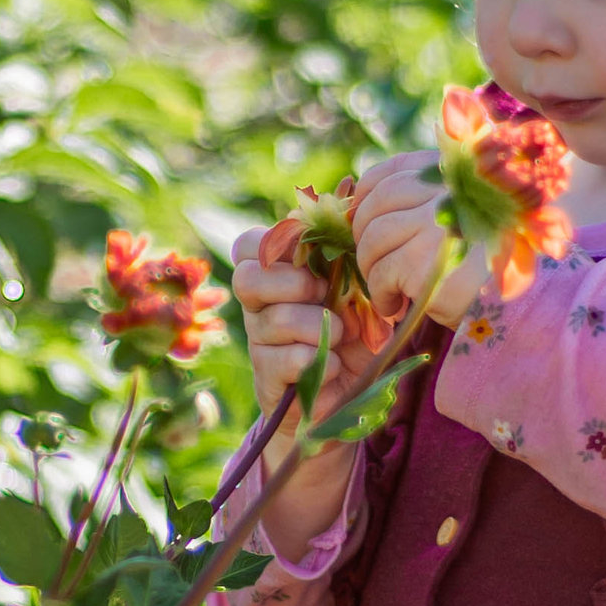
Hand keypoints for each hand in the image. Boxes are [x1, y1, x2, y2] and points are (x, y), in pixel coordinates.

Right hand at [231, 222, 378, 448]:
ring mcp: (259, 343)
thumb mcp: (360, 290)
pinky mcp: (268, 379)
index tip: (311, 257)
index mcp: (276, 275)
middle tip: (324, 296)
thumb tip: (349, 215)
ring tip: (341, 337)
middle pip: (246, 278)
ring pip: (275, 320)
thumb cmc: (356, 330)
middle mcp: (258, 306)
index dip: (275, 245)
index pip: (249, 245)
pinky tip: (335, 366)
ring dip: (319, 328)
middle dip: (294, 284)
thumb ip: (349, 256)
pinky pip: (288, 360)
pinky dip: (322, 362)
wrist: (355, 390)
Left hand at [350, 150, 484, 330]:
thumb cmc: (501, 266)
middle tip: (375, 260)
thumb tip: (368, 208)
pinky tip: (393, 305)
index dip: (369, 191)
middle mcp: (445, 194)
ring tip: (384, 287)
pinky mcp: (424, 265)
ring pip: (373, 239)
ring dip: (370, 267)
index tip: (361, 214)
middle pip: (377, 204)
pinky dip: (380, 294)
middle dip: (364, 234)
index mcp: (457, 176)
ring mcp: (434, 226)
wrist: (533, 304)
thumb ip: (435, 202)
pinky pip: (382, 275)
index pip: (396, 169)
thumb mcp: (475, 218)